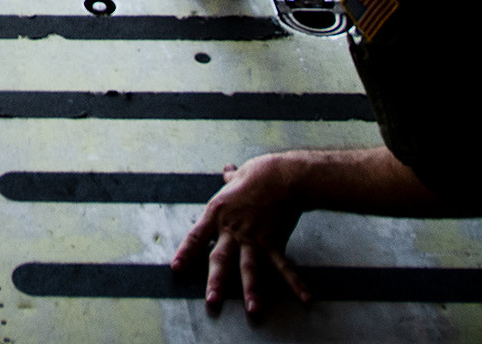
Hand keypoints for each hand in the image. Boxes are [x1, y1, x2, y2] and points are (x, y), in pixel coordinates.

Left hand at [173, 154, 311, 318]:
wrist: (285, 176)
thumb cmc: (261, 172)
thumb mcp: (239, 176)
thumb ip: (230, 179)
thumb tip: (227, 171)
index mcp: (218, 212)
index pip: (197, 236)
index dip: (186, 252)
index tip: (176, 268)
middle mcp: (233, 228)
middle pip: (220, 259)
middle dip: (216, 281)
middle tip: (211, 301)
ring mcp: (254, 238)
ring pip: (250, 268)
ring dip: (251, 291)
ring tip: (253, 310)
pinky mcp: (274, 241)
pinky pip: (284, 266)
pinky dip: (295, 282)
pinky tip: (305, 298)